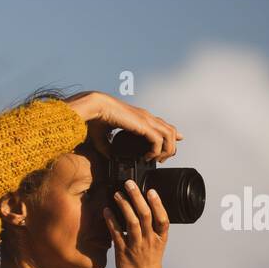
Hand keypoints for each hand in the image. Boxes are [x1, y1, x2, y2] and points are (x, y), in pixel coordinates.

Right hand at [64, 92, 182, 161]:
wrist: (95, 108)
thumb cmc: (97, 118)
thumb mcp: (102, 136)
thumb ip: (107, 147)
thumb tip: (108, 156)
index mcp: (139, 118)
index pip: (162, 124)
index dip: (170, 135)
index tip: (172, 145)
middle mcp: (146, 117)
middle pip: (170, 130)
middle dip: (171, 146)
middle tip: (163, 159)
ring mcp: (147, 120)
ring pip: (169, 135)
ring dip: (167, 150)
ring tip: (158, 159)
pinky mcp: (144, 125)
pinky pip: (159, 140)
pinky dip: (156, 150)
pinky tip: (148, 156)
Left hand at [103, 179, 169, 267]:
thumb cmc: (148, 267)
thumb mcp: (156, 248)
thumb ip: (152, 233)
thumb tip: (143, 214)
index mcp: (160, 240)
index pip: (163, 219)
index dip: (158, 204)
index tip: (151, 191)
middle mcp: (150, 242)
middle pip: (146, 215)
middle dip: (137, 197)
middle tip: (129, 183)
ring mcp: (136, 247)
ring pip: (132, 222)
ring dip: (124, 206)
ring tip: (117, 194)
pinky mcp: (123, 253)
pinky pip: (117, 233)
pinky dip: (111, 220)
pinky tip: (106, 211)